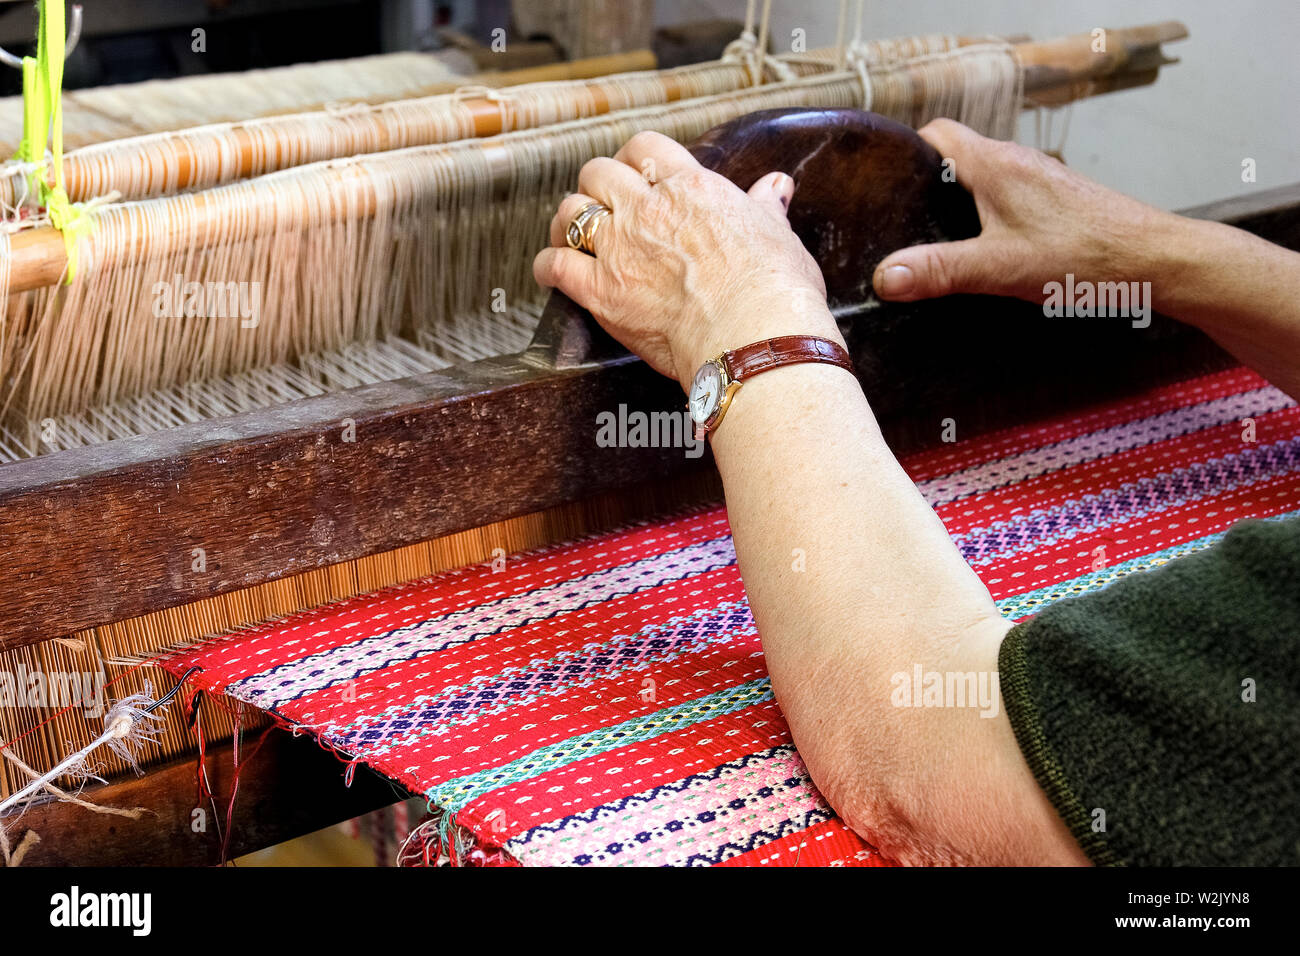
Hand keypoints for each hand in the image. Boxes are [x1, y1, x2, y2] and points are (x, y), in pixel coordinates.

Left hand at [533, 131, 836, 388]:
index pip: (648, 149)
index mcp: (692, 188)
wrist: (753, 332)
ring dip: (568, 220)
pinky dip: (547, 267)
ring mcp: (620, 248)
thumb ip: (766, 208)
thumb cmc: (774, 289)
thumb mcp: (779, 236)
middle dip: (597, 186)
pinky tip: (549, 272)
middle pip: (600, 173)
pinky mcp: (601, 290)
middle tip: (602, 204)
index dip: (635, 158)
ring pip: (571, 212)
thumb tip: (776, 187)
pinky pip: (556, 265)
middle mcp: (648, 209)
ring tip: (569, 233)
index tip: (636, 173)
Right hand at [872, 118, 1175, 302]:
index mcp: (995, 164)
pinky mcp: (1055, 202)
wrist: (1154, 261)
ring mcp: (1038, 181)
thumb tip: (884, 277)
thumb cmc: (1084, 256)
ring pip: (982, 180)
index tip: (884, 187)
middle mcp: (1016, 162)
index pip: (936, 133)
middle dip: (926, 188)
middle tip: (902, 225)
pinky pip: (1006, 199)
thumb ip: (940, 270)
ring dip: (958, 205)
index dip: (906, 154)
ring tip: (936, 243)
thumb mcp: (999, 268)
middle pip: (955, 158)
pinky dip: (987, 219)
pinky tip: (986, 254)